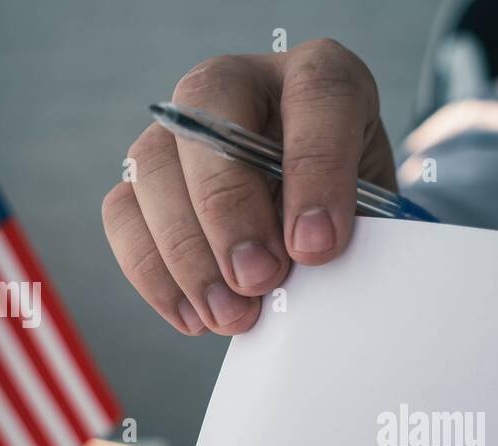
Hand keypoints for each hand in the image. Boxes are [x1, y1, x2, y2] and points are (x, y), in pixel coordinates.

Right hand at [102, 39, 394, 335]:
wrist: (321, 222)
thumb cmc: (352, 212)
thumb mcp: (373, 214)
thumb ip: (350, 231)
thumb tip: (308, 274)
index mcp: (318, 76)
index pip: (316, 95)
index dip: (316, 169)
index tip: (318, 245)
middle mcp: (242, 84)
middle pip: (209, 122)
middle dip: (231, 212)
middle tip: (260, 280)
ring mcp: (182, 124)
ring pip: (152, 167)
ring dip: (188, 253)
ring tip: (230, 314)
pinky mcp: (144, 173)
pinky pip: (124, 214)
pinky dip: (154, 273)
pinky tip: (195, 317)